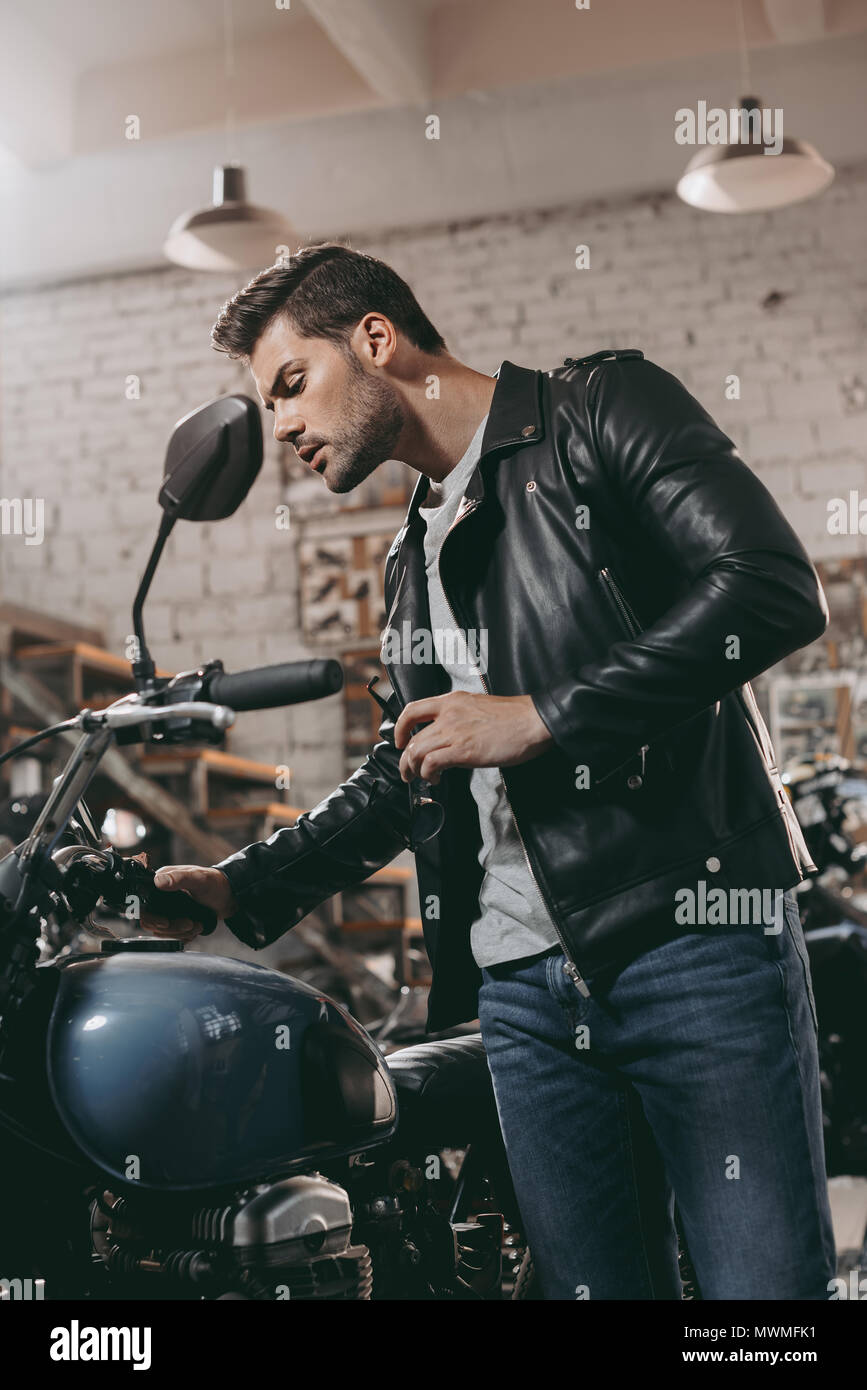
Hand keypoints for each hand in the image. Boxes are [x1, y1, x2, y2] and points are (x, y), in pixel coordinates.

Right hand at [136, 856, 238, 940]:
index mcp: (161, 882)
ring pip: (161, 931)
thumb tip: (159, 881)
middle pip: (151, 921)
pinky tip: (195, 929)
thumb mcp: (199, 878)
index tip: (166, 922)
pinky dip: (183, 937)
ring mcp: (168, 910)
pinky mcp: (175, 920)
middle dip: (171, 928)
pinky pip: (171, 936)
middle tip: (189, 924)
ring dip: (179, 933)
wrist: (230, 896)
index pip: (143, 904)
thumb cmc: (215, 883)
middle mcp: (161, 896)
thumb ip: (180, 878)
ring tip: (197, 925)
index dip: (151, 916)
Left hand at [393, 691, 553, 784]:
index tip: (399, 741)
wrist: (534, 720)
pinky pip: (431, 763)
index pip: (412, 710)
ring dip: (413, 769)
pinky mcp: (463, 750)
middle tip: (408, 772)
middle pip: (411, 738)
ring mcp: (455, 732)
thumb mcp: (479, 708)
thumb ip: (460, 718)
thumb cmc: (514, 717)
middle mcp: (448, 714)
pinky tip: (436, 778)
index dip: (399, 728)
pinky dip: (428, 774)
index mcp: (452, 701)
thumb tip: (450, 740)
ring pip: (416, 751)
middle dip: (405, 759)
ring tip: (420, 778)